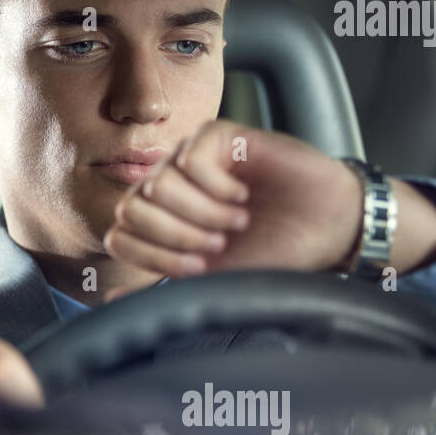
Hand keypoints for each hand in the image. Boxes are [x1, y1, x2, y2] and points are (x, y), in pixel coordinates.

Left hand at [102, 119, 435, 301]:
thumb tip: (108, 299)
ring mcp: (190, 159)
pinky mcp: (218, 136)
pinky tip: (241, 195)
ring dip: (201, 213)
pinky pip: (189, 159)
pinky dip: (216, 187)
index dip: (155, 257)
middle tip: (218, 243)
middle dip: (177, 236)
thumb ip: (162, 285)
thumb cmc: (274, 251)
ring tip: (236, 220)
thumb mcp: (213, 278)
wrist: (327, 228)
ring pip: (157, 185)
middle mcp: (169, 187)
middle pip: (131, 210)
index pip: (119, 236)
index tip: (200, 265)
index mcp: (162, 221)